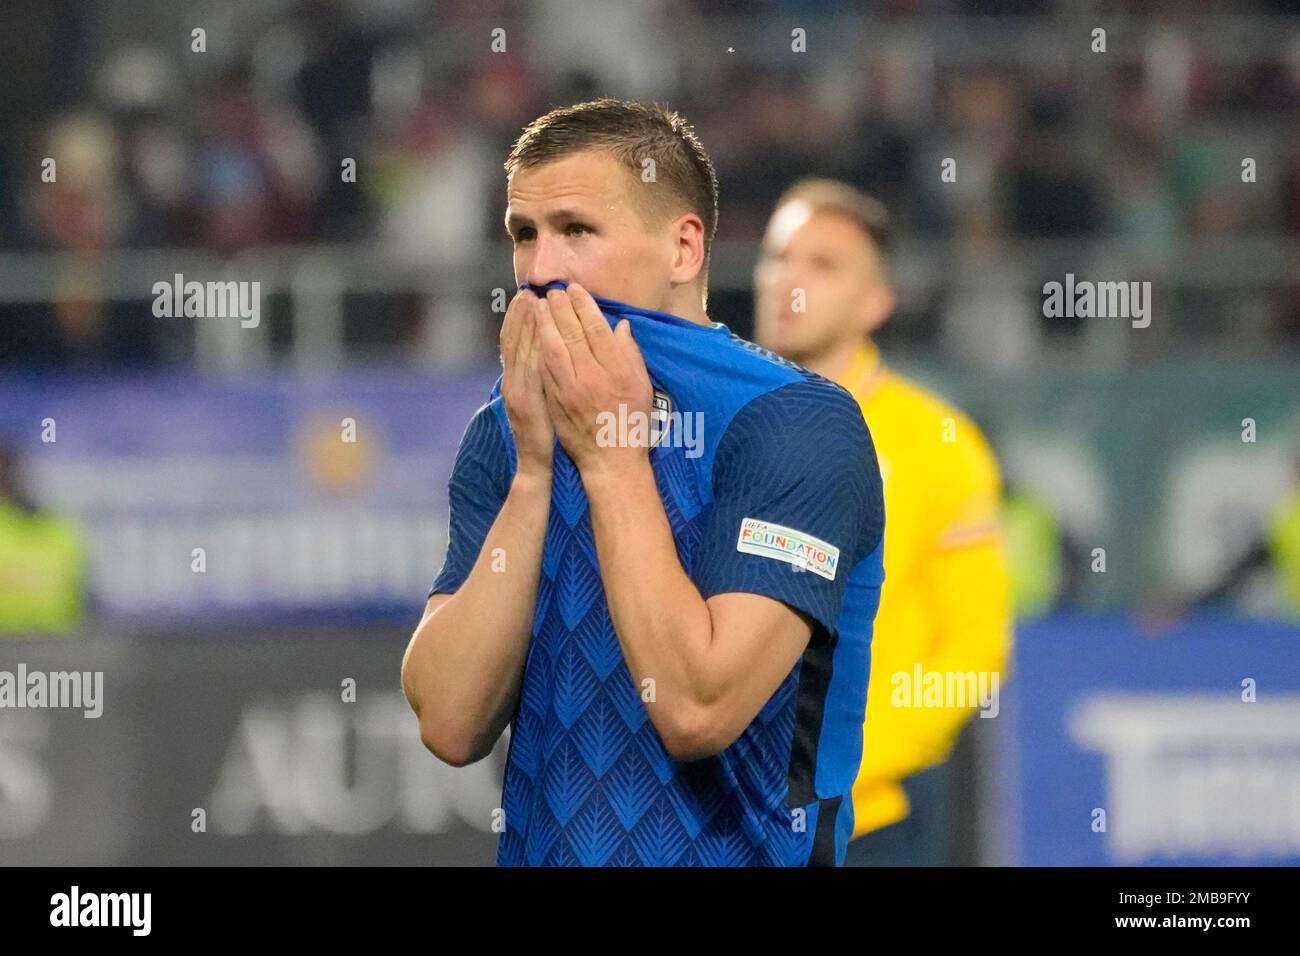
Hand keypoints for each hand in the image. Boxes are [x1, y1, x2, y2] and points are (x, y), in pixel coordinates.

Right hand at [499, 289, 553, 475]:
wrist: (538, 464)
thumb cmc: (546, 431)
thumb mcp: (542, 398)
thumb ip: (544, 373)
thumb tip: (547, 347)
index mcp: (517, 379)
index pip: (515, 341)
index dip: (519, 317)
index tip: (528, 295)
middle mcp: (513, 382)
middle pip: (513, 341)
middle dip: (521, 314)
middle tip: (528, 291)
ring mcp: (517, 393)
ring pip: (519, 352)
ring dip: (525, 326)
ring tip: (532, 303)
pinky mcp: (526, 404)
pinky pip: (531, 371)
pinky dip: (534, 351)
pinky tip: (542, 335)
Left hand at [534, 282, 652, 478]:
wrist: (611, 460)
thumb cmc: (632, 422)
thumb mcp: (641, 385)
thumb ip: (630, 354)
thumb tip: (619, 326)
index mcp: (615, 369)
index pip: (595, 328)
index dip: (583, 305)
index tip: (575, 289)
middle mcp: (590, 376)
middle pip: (571, 333)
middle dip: (560, 308)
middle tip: (552, 290)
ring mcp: (569, 389)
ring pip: (552, 348)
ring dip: (544, 324)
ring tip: (538, 305)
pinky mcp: (554, 401)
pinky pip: (543, 369)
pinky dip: (537, 348)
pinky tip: (533, 335)